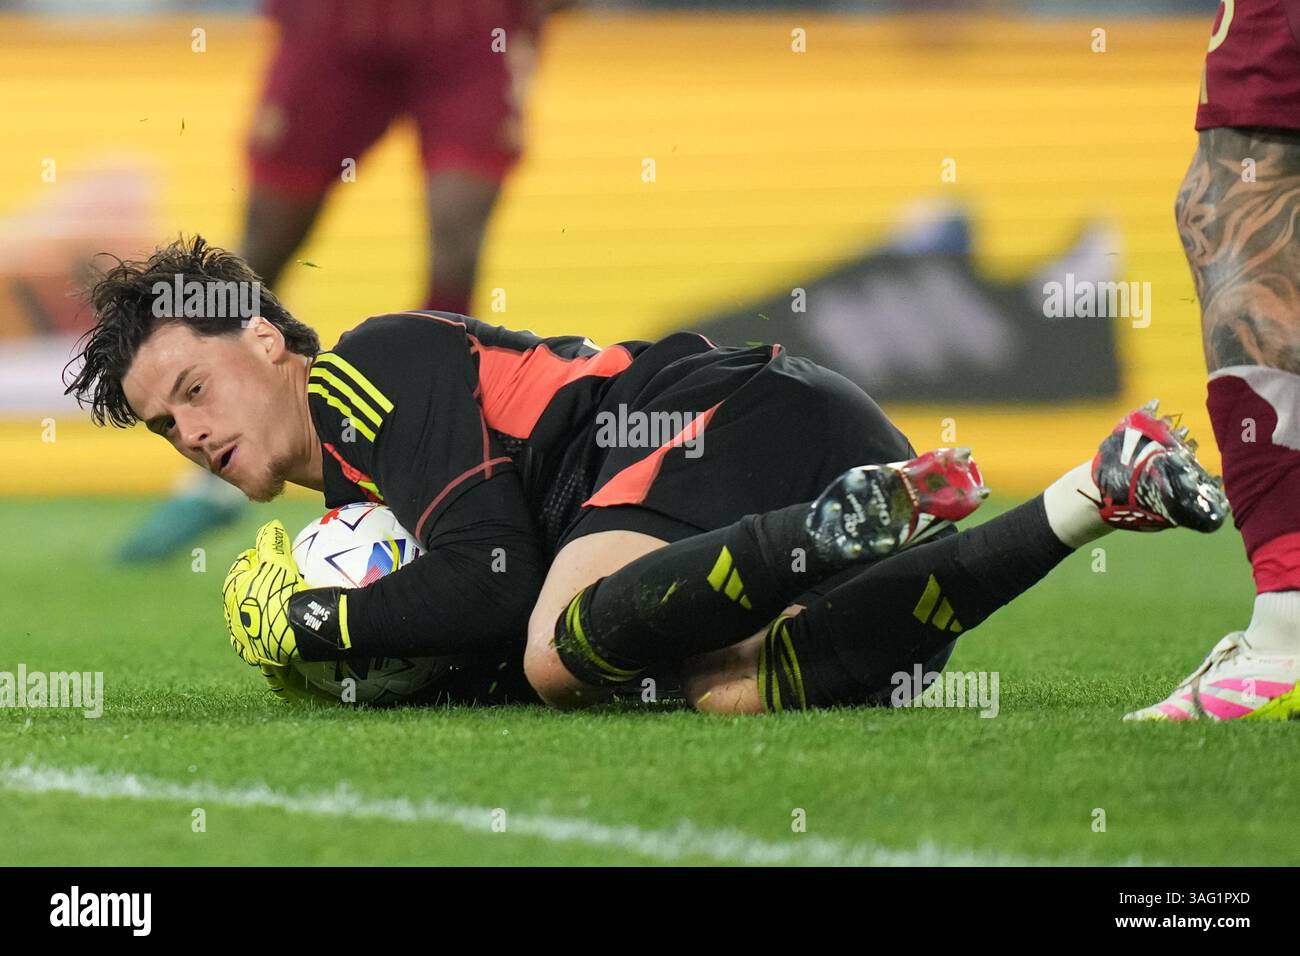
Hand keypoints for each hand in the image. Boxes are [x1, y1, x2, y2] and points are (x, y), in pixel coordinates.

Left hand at [222, 520, 305, 666]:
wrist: (296, 631)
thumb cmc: (284, 591)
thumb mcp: (279, 561)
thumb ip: (271, 541)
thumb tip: (271, 523)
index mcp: (232, 588)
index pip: (243, 565)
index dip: (258, 557)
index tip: (274, 555)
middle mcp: (230, 613)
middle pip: (242, 592)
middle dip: (255, 586)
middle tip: (278, 580)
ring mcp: (241, 636)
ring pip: (247, 618)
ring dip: (257, 612)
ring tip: (277, 608)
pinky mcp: (254, 654)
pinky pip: (256, 643)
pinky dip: (262, 638)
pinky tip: (273, 635)